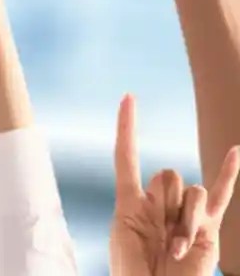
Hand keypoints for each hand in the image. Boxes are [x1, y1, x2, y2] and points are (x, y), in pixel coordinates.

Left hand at [111, 95, 239, 275]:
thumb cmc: (132, 270)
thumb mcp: (126, 232)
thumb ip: (143, 203)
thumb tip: (173, 186)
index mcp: (131, 203)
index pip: (127, 156)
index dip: (127, 127)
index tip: (128, 97)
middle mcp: (159, 203)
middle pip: (166, 174)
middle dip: (164, 202)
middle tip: (159, 238)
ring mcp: (184, 214)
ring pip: (191, 190)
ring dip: (184, 222)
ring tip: (175, 250)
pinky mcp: (209, 230)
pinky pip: (221, 197)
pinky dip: (229, 174)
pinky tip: (235, 152)